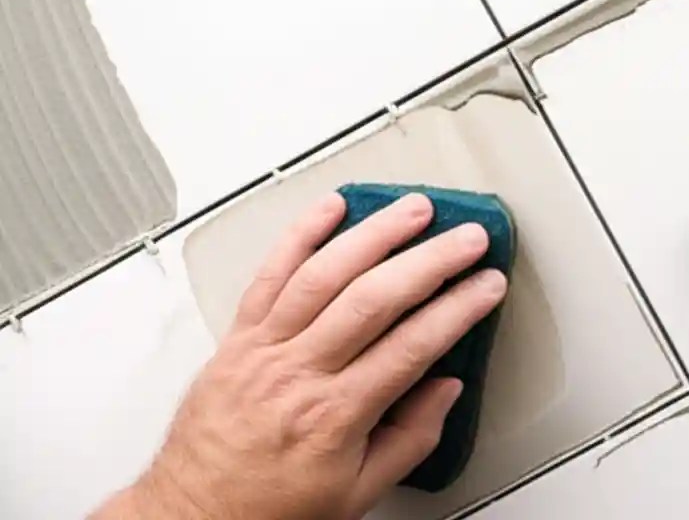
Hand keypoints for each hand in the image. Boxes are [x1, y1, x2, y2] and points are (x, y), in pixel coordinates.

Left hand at [93, 192, 507, 519]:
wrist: (193, 516)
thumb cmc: (271, 509)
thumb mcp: (359, 494)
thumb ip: (411, 438)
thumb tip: (445, 389)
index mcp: (335, 416)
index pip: (412, 346)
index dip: (458, 309)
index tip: (487, 286)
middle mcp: (298, 374)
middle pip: (374, 299)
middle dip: (430, 260)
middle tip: (467, 238)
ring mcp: (264, 349)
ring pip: (323, 275)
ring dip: (374, 234)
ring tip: (412, 210)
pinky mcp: (237, 338)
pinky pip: (268, 275)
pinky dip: (300, 235)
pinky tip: (330, 208)